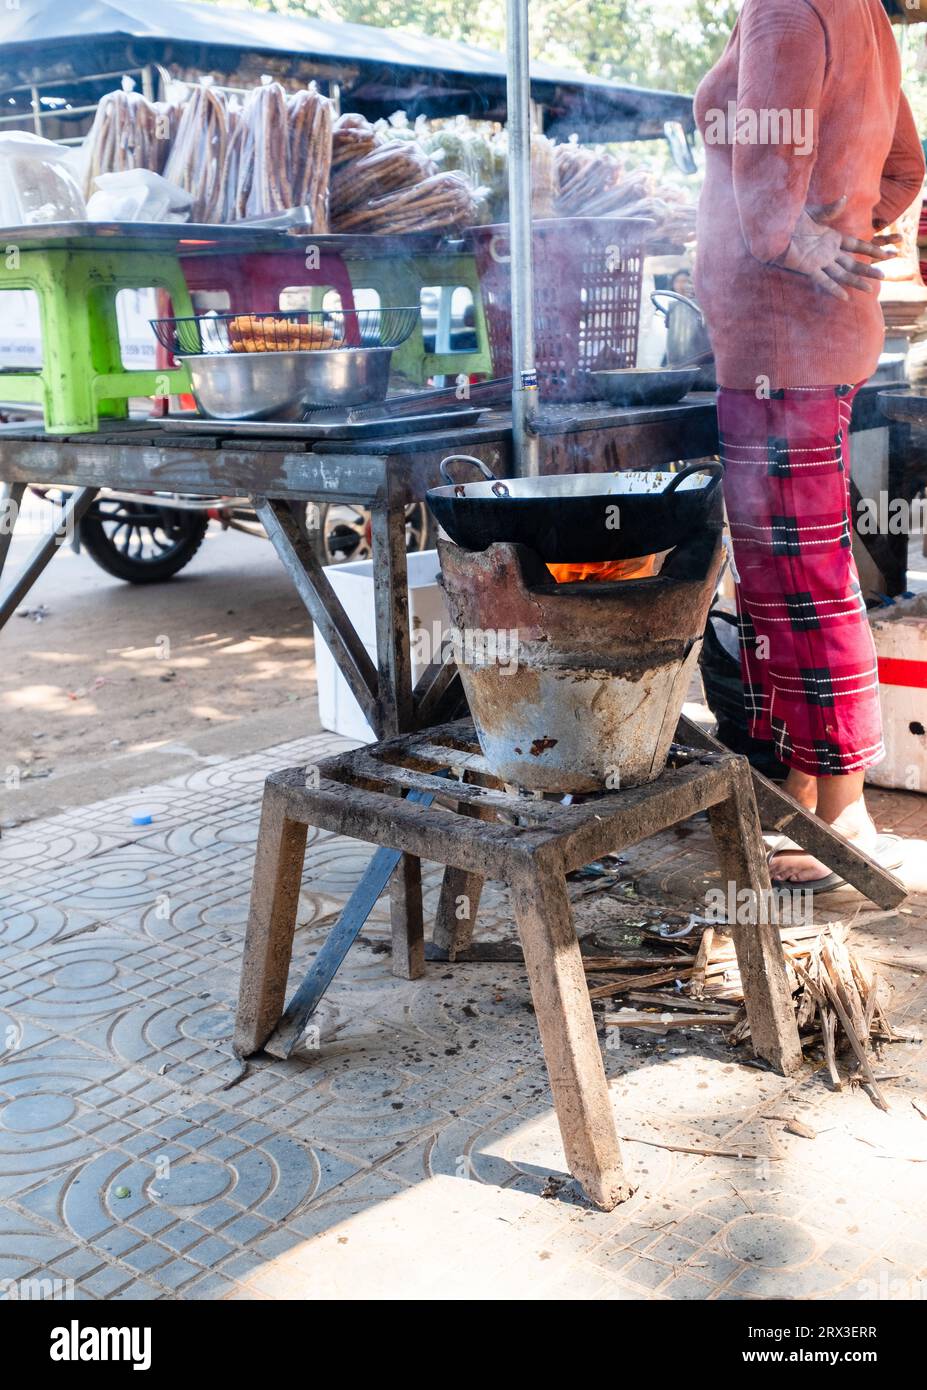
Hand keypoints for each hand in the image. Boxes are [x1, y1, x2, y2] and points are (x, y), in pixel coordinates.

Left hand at [776, 197, 895, 300]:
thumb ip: (830, 210)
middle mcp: (828, 251)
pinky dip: (834, 288)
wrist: (771, 227)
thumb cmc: (790, 218)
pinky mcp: (807, 267)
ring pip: (842, 274)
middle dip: (868, 269)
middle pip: (852, 263)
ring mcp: (819, 261)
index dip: (871, 249)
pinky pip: (823, 280)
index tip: (886, 255)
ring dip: (856, 281)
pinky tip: (845, 297)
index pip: (857, 245)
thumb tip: (844, 198)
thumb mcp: (813, 212)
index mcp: (832, 237)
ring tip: (869, 290)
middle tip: (884, 277)